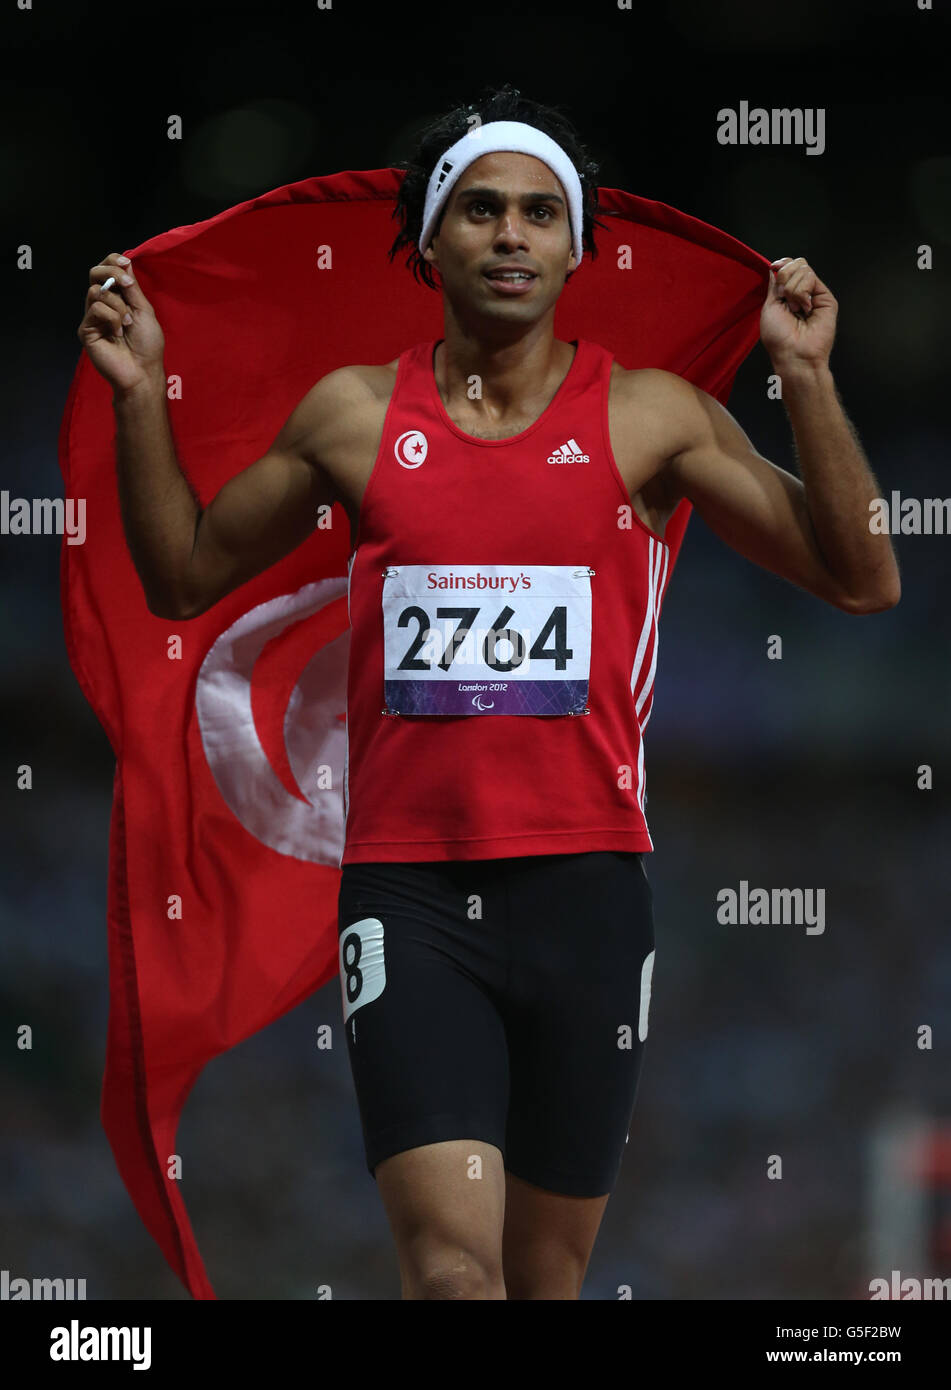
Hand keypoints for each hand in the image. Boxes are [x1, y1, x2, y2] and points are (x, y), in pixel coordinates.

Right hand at [77, 252, 164, 394]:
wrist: (143, 371)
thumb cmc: (147, 345)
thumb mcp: (144, 310)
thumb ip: (132, 288)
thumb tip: (125, 263)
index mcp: (117, 298)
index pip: (107, 270)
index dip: (113, 261)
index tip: (126, 262)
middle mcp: (102, 304)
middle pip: (94, 273)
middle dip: (112, 273)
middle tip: (128, 286)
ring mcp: (93, 317)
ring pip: (97, 291)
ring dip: (119, 306)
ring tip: (128, 324)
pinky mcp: (86, 329)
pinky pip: (95, 309)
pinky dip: (111, 318)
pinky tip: (117, 334)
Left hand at [761, 256, 836, 369]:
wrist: (794, 353)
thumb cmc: (779, 337)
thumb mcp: (769, 306)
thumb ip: (775, 284)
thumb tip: (776, 266)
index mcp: (787, 295)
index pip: (787, 266)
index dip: (781, 265)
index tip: (775, 268)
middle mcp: (802, 292)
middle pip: (795, 264)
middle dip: (785, 279)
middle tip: (786, 300)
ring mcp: (815, 294)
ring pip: (803, 269)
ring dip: (793, 290)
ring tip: (796, 310)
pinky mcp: (826, 297)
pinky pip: (811, 278)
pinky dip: (802, 293)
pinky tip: (805, 309)